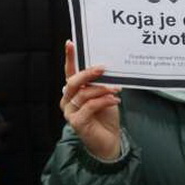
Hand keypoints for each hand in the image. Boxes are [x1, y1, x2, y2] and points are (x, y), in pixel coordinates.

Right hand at [61, 40, 121, 161]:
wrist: (110, 141)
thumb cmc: (106, 117)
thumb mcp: (105, 95)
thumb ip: (101, 84)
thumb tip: (107, 69)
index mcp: (73, 91)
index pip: (69, 72)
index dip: (70, 58)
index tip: (71, 43)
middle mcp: (68, 100)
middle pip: (73, 82)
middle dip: (88, 73)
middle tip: (103, 68)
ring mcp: (70, 112)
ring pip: (83, 94)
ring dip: (101, 89)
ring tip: (116, 89)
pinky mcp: (76, 122)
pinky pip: (89, 107)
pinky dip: (103, 101)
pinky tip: (115, 100)